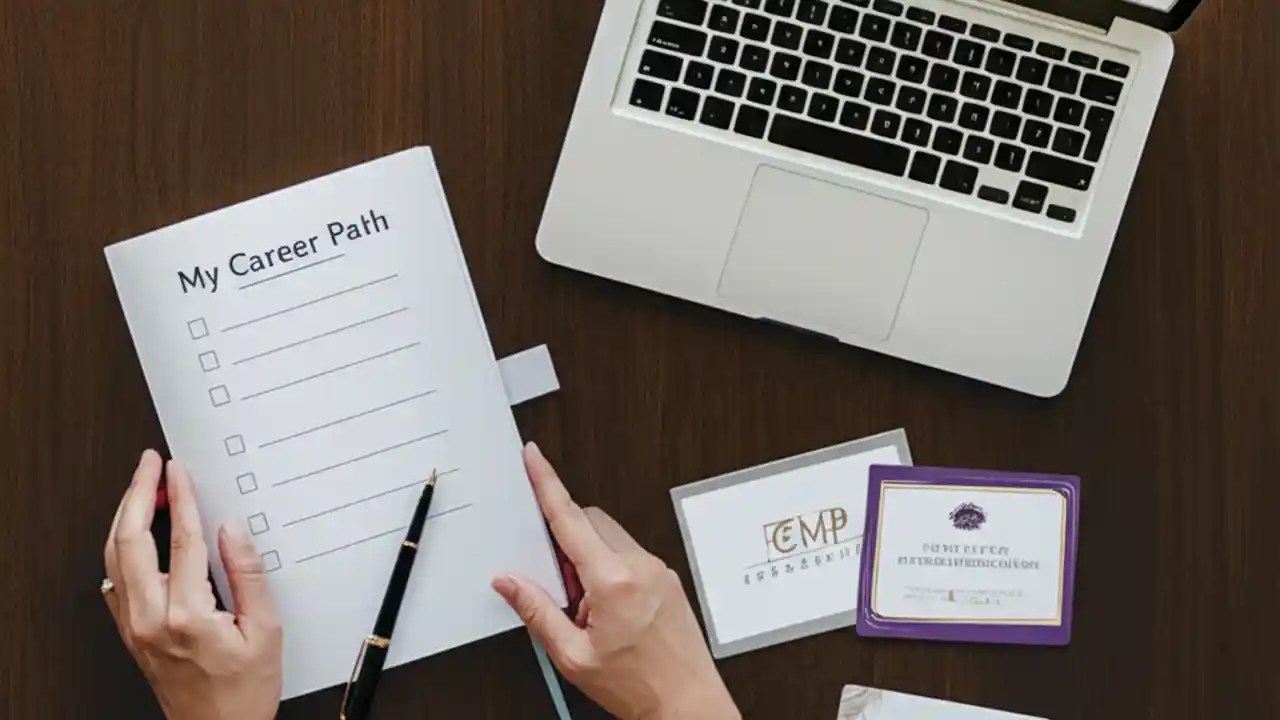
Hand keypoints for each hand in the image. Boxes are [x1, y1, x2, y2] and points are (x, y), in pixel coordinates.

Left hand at [103, 450, 282, 719]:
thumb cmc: (244, 692)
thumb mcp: (266, 631)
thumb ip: (248, 575)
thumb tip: (233, 531)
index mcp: (188, 614)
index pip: (180, 540)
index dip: (180, 498)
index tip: (179, 471)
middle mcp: (152, 618)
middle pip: (130, 541)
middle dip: (137, 494)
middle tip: (149, 465)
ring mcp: (135, 628)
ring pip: (114, 559)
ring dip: (124, 518)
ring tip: (141, 490)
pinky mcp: (132, 635)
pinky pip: (115, 584)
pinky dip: (119, 552)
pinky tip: (132, 538)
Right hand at [492, 444, 738, 719]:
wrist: (687, 705)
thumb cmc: (638, 687)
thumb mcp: (572, 656)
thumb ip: (536, 611)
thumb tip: (509, 582)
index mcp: (613, 581)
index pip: (569, 518)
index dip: (546, 482)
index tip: (533, 457)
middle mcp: (640, 566)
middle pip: (590, 522)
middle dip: (565, 541)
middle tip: (561, 588)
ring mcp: (658, 570)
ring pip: (610, 538)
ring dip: (588, 559)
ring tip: (589, 610)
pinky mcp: (667, 578)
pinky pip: (628, 554)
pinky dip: (609, 569)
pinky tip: (609, 610)